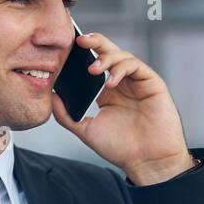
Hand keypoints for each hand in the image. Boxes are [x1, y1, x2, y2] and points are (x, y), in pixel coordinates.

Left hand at [50, 32, 192, 183]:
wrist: (147, 161)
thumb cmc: (122, 148)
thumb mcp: (86, 130)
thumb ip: (67, 115)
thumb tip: (51, 97)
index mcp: (106, 92)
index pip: (93, 64)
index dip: (82, 54)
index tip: (66, 49)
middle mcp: (122, 83)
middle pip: (108, 53)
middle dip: (94, 42)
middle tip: (79, 41)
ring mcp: (137, 82)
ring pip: (122, 56)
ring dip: (106, 58)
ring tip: (93, 70)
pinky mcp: (152, 83)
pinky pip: (136, 66)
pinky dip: (122, 69)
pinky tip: (110, 82)